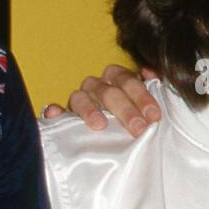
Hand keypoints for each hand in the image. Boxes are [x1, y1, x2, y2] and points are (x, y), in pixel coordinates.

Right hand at [41, 63, 160, 136]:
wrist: (111, 136)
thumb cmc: (131, 117)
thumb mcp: (145, 103)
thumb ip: (151, 87)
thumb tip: (153, 72)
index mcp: (116, 78)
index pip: (128, 80)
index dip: (141, 97)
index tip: (154, 117)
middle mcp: (96, 85)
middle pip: (108, 91)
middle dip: (125, 110)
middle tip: (138, 128)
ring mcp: (78, 99)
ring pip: (80, 97)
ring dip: (90, 110)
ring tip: (99, 125)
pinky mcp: (62, 116)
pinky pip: (54, 111)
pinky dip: (54, 112)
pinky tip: (54, 113)